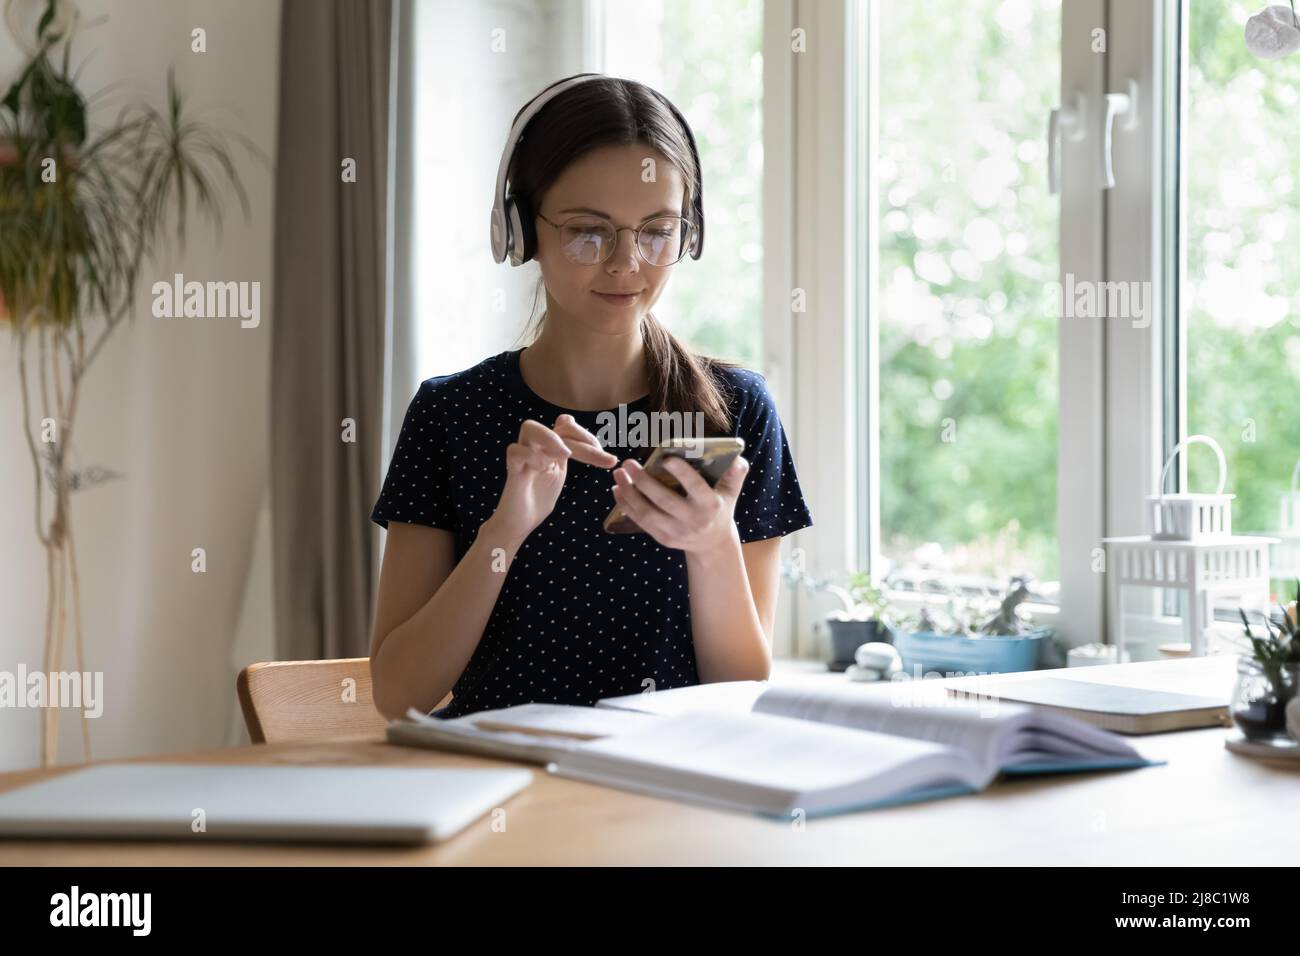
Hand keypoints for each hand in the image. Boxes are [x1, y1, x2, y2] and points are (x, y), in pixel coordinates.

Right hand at [492, 415, 618, 542]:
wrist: (520, 523)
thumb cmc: (539, 499)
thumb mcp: (559, 473)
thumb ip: (570, 454)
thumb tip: (589, 440)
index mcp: (550, 447)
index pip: (568, 427)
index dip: (588, 436)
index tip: (607, 458)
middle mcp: (537, 447)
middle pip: (556, 426)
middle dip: (582, 437)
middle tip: (601, 455)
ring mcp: (524, 457)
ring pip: (529, 427)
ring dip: (551, 438)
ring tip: (565, 454)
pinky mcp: (513, 471)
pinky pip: (515, 451)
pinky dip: (530, 455)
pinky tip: (541, 468)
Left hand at [610, 454, 749, 554]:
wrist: (712, 543)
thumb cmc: (719, 507)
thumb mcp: (731, 492)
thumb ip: (735, 474)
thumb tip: (737, 458)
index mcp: (710, 505)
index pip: (695, 488)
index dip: (682, 474)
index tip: (666, 458)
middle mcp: (692, 520)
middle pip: (664, 500)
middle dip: (644, 481)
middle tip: (629, 463)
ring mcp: (676, 532)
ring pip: (647, 513)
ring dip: (629, 493)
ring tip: (618, 474)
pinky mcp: (662, 538)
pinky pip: (641, 522)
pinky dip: (626, 506)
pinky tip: (618, 489)